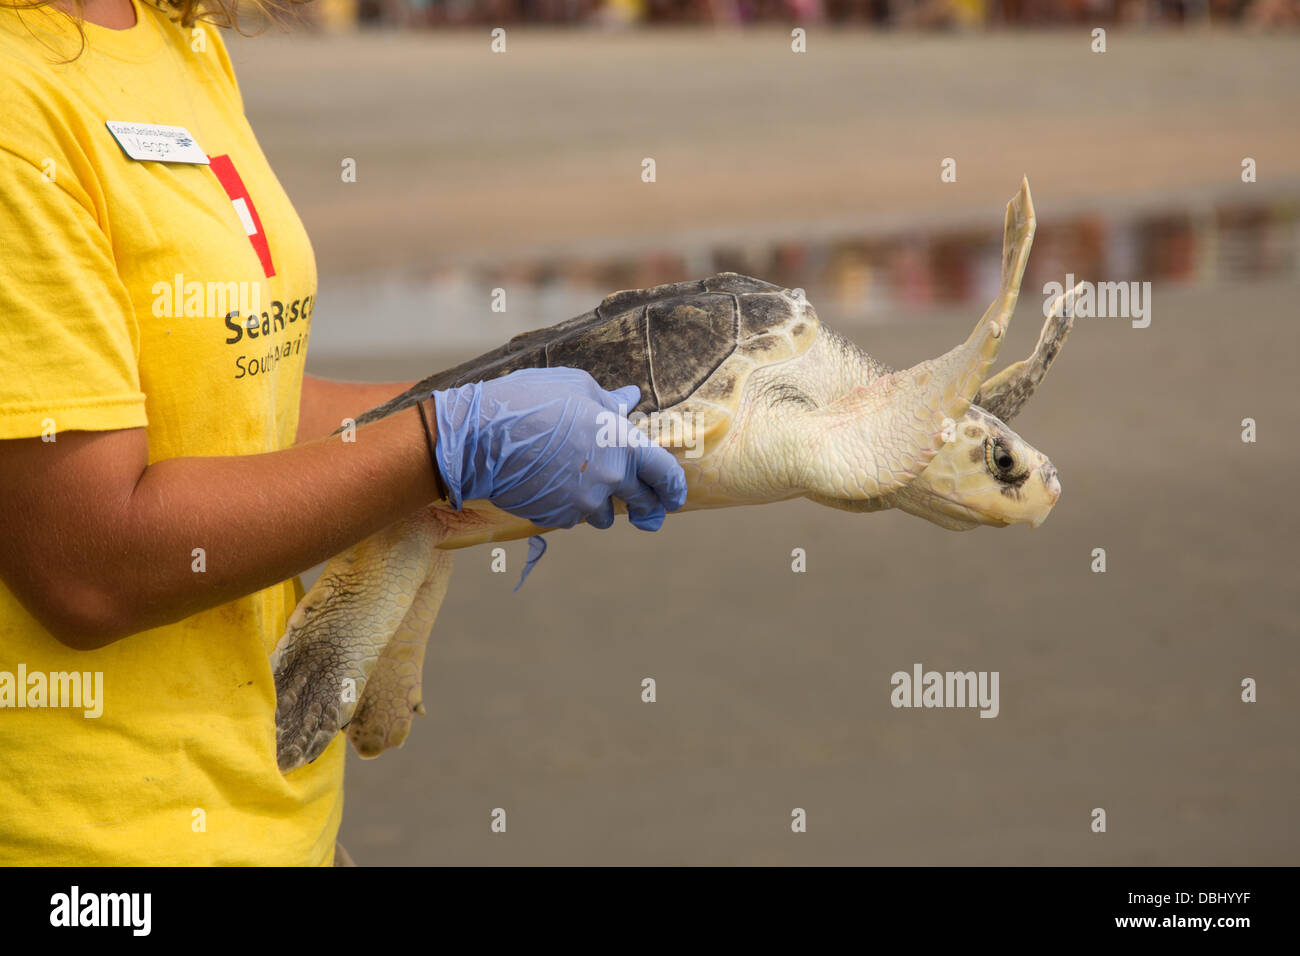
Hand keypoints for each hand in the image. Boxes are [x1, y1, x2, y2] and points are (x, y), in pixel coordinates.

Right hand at [430, 367, 687, 530]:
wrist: (480, 436)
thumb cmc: (530, 400)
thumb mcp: (576, 387)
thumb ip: (609, 402)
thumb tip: (630, 399)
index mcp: (622, 443)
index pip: (664, 474)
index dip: (674, 488)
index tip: (676, 497)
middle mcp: (609, 478)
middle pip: (641, 501)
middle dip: (645, 504)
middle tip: (645, 508)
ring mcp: (583, 502)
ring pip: (604, 515)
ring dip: (601, 504)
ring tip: (580, 484)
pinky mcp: (557, 518)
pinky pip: (572, 518)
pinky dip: (567, 506)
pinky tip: (548, 485)